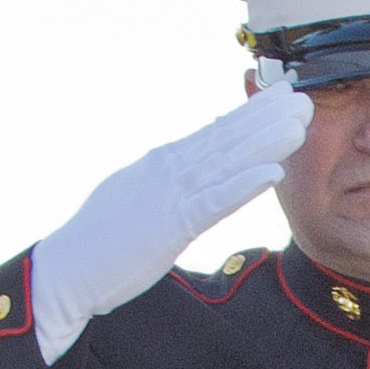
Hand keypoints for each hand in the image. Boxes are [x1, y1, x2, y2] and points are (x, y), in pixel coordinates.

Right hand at [30, 93, 316, 351]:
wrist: (66, 271)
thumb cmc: (99, 243)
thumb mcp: (136, 200)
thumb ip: (163, 183)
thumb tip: (179, 168)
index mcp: (162, 166)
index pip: (213, 135)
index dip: (250, 115)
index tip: (280, 97)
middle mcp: (168, 171)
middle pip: (226, 140)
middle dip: (266, 119)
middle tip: (303, 97)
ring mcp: (169, 196)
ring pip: (226, 163)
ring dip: (264, 143)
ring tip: (298, 124)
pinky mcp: (170, 226)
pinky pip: (214, 203)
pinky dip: (243, 186)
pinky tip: (272, 173)